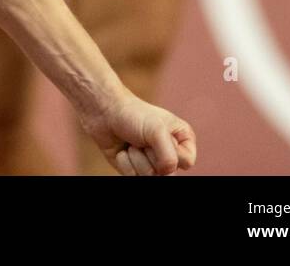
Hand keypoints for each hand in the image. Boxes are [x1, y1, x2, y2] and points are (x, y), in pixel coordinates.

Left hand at [79, 90, 196, 174]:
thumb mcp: (157, 130)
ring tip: (132, 143)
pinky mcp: (135, 170)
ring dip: (136, 159)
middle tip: (142, 139)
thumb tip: (167, 174)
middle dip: (150, 156)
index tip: (159, 134)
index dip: (170, 151)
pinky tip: (122, 151)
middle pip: (167, 174)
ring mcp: (152, 163)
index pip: (186, 162)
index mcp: (182, 141)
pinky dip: (125, 163)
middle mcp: (169, 154)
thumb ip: (169, 156)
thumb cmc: (133, 115)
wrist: (104, 112)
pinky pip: (133, 177)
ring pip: (149, 177)